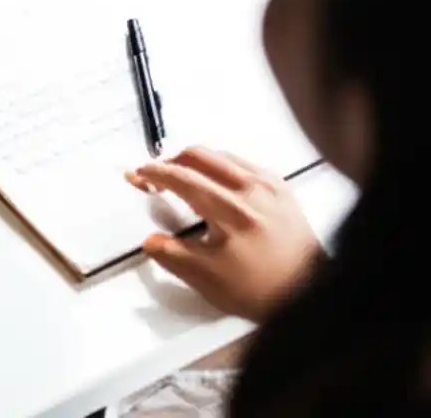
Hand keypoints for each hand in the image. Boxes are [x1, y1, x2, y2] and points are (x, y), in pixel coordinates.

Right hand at [127, 146, 322, 321]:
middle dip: (171, 161)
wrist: (310, 293)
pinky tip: (217, 181)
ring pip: (222, 156)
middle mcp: (250, 190)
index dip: (154, 173)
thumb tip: (150, 240)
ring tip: (183, 176)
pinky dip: (222, 165)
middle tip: (156, 175)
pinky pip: (244, 164)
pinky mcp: (282, 190)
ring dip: (195, 161)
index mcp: (229, 210)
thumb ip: (172, 255)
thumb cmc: (263, 289)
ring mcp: (269, 187)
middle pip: (200, 156)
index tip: (139, 174)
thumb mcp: (207, 279)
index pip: (182, 177)